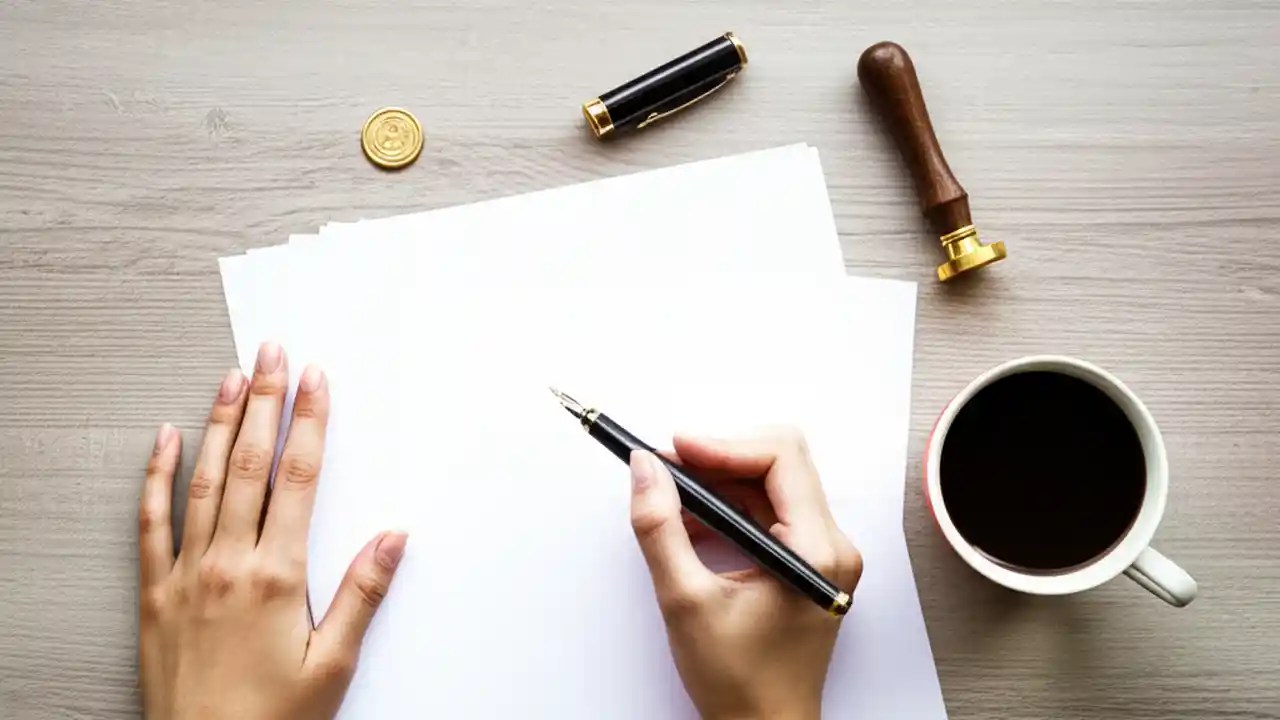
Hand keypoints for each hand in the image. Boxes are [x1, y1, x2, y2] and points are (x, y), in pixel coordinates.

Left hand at [138, 342, 406, 719]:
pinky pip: (152, 521)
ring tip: (231, 377)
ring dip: (219, 423)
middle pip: (250, 464)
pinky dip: (158, 476)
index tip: (316, 381)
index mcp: (276, 576)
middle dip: (264, 402)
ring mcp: (185, 574)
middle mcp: (227, 564)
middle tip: (273, 354)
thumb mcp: (331, 664)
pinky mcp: (155, 592)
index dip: (309, 422)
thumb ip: (362, 596)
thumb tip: (394, 539)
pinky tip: (166, 440)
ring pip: (204, 481)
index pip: (297, 479)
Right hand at [628, 432, 862, 719]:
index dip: (723, 445)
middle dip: (718, 458)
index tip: (675, 450)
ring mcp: (822, 553)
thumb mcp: (684, 601)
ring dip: (719, 482)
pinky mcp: (806, 562)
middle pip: (778, 464)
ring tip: (669, 495)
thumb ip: (660, 528)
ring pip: (771, 485)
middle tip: (665, 467)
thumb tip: (645, 470)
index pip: (780, 459)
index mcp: (816, 550)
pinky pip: (770, 512)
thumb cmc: (739, 682)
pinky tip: (690, 520)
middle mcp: (831, 545)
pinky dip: (729, 506)